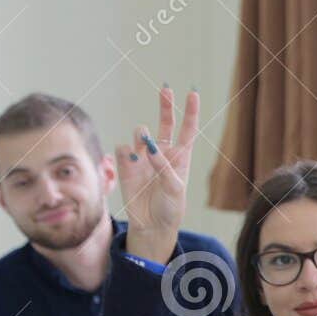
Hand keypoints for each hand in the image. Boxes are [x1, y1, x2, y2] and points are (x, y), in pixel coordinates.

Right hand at [115, 86, 199, 261]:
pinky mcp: (126, 165)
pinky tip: (131, 163)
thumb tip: (150, 149)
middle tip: (165, 89)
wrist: (151, 226)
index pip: (187, 130)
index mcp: (181, 158)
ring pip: (141, 132)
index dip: (190, 112)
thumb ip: (165, 168)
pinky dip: (127, 152)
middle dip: (165, 106)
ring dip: (143, 134)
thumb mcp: (175, 190)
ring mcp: (144, 158)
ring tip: (145, 145)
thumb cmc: (170, 209)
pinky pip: (123, 148)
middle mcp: (162, 153)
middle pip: (165, 123)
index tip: (193, 93)